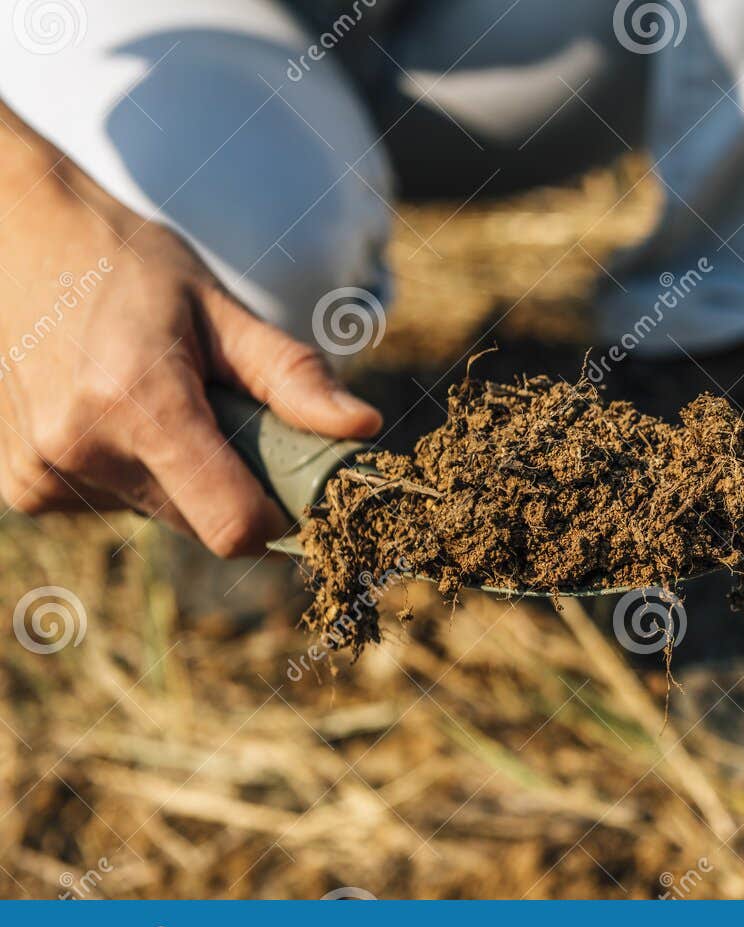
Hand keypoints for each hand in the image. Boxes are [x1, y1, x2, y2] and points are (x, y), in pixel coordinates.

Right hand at [0, 103, 381, 556]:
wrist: (17, 239)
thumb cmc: (129, 266)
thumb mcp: (221, 311)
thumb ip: (293, 378)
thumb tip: (364, 427)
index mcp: (136, 404)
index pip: (233, 526)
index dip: (278, 515)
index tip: (296, 482)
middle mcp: (78, 451)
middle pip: (200, 522)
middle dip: (230, 483)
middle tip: (219, 411)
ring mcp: (39, 475)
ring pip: (158, 514)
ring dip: (178, 475)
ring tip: (155, 396)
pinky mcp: (23, 489)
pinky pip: (114, 504)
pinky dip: (133, 471)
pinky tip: (114, 411)